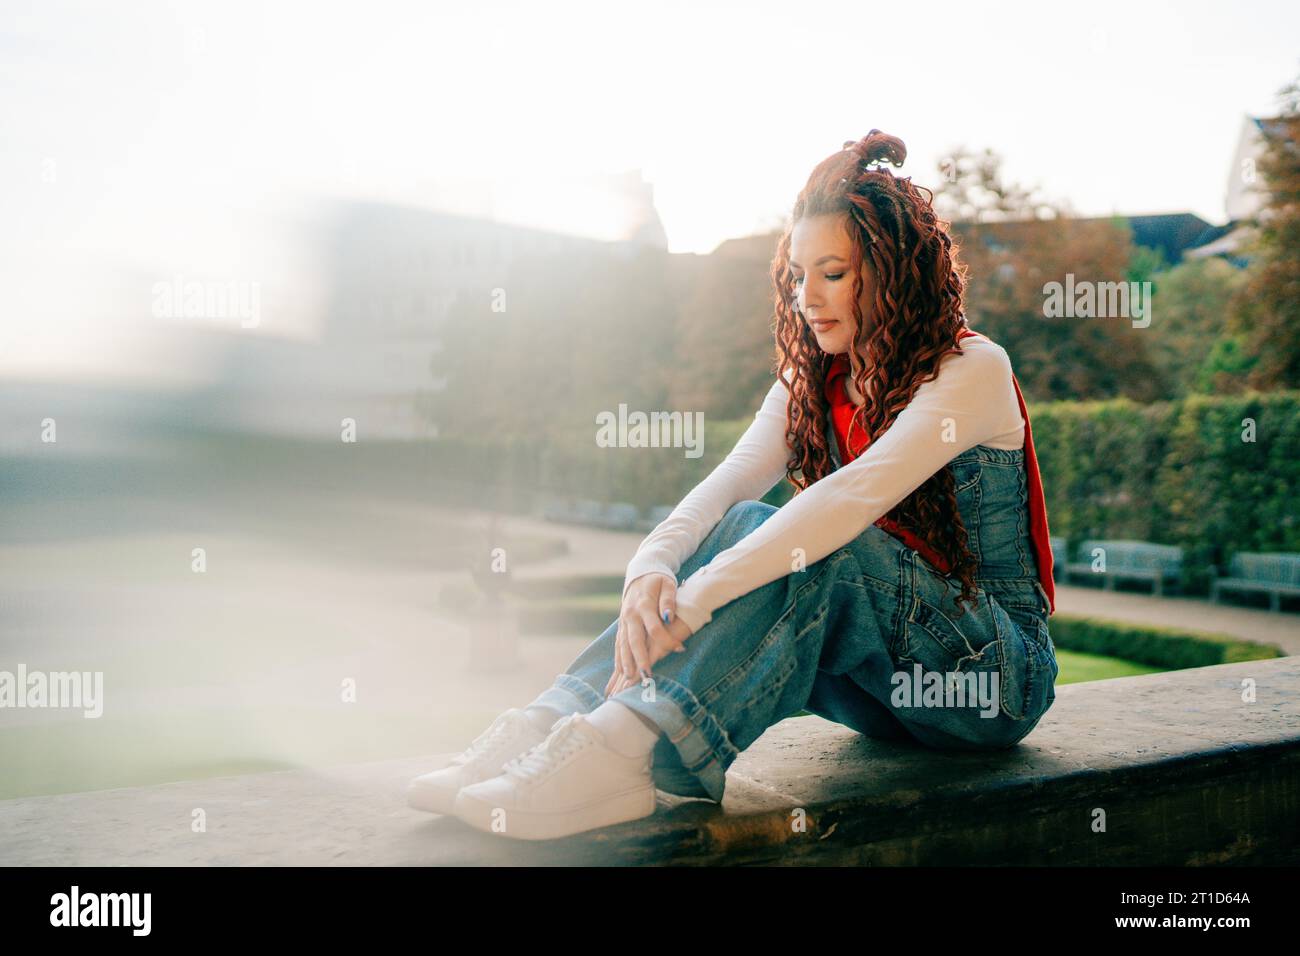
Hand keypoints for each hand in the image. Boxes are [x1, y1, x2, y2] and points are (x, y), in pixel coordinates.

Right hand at [603, 572, 693, 697]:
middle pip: (634, 641)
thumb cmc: (658, 580)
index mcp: (643, 605)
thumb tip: (668, 617)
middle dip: (639, 660)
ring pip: (623, 645)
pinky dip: (618, 659)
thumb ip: (668, 600)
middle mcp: (631, 615)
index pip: (654, 628)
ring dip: (626, 663)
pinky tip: (620, 672)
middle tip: (646, 677)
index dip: (667, 640)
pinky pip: (618, 644)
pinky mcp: (621, 626)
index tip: (680, 649)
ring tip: (629, 680)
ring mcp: (624, 621)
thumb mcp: (667, 584)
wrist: (640, 573)